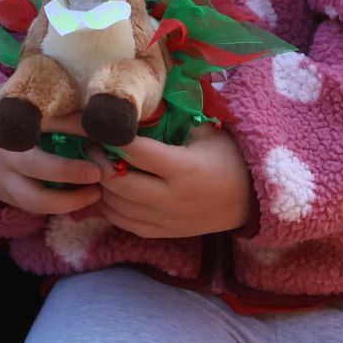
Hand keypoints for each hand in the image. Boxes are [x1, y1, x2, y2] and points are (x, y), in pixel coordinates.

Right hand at [0, 85, 103, 214]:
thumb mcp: (18, 95)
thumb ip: (49, 99)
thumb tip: (97, 101)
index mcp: (13, 118)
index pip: (50, 122)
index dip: (81, 127)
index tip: (108, 130)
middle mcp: (6, 149)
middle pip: (38, 166)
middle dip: (70, 171)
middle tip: (100, 171)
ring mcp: (2, 176)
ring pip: (33, 198)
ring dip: (67, 201)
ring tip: (95, 194)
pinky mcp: (2, 194)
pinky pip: (30, 207)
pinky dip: (56, 207)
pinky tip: (79, 201)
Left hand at [91, 126, 252, 237]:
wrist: (251, 201)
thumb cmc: (229, 159)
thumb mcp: (206, 133)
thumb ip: (171, 123)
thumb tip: (134, 109)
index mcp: (182, 169)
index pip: (134, 152)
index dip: (109, 137)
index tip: (96, 124)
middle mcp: (170, 199)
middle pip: (117, 184)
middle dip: (97, 162)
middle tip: (92, 144)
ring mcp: (165, 220)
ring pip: (116, 207)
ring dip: (99, 185)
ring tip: (96, 165)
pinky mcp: (163, 233)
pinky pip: (124, 224)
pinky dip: (108, 207)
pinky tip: (105, 190)